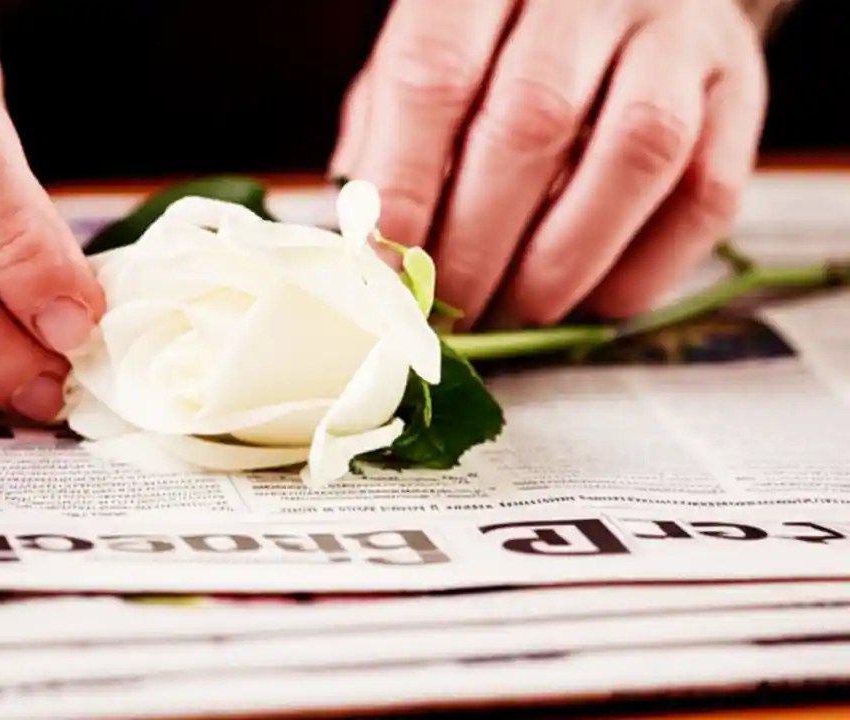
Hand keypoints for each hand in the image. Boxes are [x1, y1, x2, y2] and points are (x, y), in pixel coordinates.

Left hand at [331, 0, 766, 326]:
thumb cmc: (501, 37)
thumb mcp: (427, 58)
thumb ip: (388, 135)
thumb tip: (363, 252)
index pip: (433, 76)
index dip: (404, 188)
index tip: (386, 276)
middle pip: (531, 121)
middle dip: (479, 243)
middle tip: (450, 313)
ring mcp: (676, 31)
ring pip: (634, 153)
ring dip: (566, 259)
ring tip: (520, 310)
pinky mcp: (740, 85)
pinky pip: (706, 191)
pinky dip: (646, 267)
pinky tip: (594, 298)